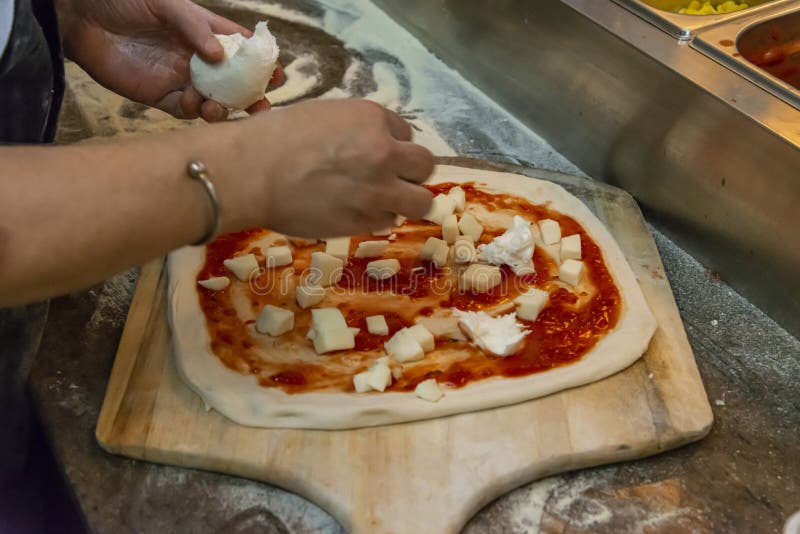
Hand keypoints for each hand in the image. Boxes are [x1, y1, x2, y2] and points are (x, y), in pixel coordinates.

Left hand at [57, 0, 279, 120]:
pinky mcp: (160, 96)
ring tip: (220, 108)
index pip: (240, 49)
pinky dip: (195, 112)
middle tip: (263, 107)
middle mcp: (197, 58)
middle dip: (251, 95)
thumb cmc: (125, 0)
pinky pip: (185, 110)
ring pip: (213, 100)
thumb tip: (219, 55)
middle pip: (233, 82)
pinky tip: (196, 104)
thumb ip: (194, 27)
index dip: (261, 62)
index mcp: (204, 33)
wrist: (81, 17)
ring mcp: (180, 78)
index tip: (278, 72)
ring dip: (224, 108)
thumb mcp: (166, 3)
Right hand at [218, 99, 434, 236]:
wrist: (252, 172)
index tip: (376, 153)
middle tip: (392, 179)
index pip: (406, 134)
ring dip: (406, 201)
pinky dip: (377, 218)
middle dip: (411, 173)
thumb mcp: (323, 116)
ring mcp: (379, 190)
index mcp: (373, 119)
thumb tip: (365, 145)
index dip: (392, 145)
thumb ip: (355, 130)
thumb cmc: (275, 137)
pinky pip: (388, 221)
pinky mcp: (366, 220)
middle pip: (425, 166)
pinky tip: (355, 212)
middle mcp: (385, 153)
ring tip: (384, 202)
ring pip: (420, 202)